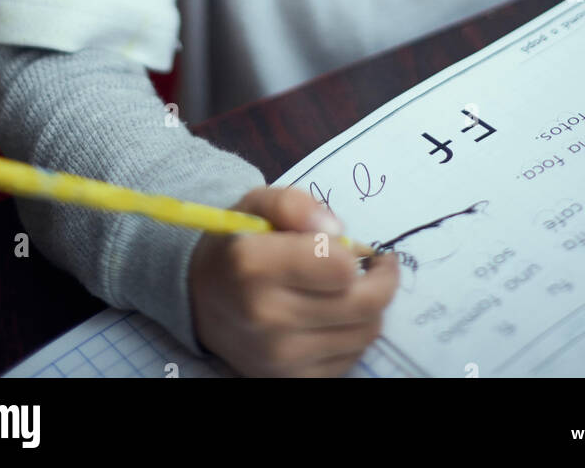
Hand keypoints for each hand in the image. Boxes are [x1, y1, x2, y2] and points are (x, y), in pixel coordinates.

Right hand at [187, 184, 399, 376]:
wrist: (202, 299)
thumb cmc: (238, 244)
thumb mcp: (257, 205)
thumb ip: (294, 204)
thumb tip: (337, 230)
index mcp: (253, 265)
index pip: (339, 267)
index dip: (355, 253)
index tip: (354, 247)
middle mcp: (265, 316)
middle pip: (362, 305)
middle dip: (382, 281)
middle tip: (380, 266)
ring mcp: (277, 356)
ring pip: (363, 334)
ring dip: (371, 309)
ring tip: (356, 289)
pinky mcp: (288, 380)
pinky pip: (349, 360)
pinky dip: (352, 336)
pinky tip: (337, 317)